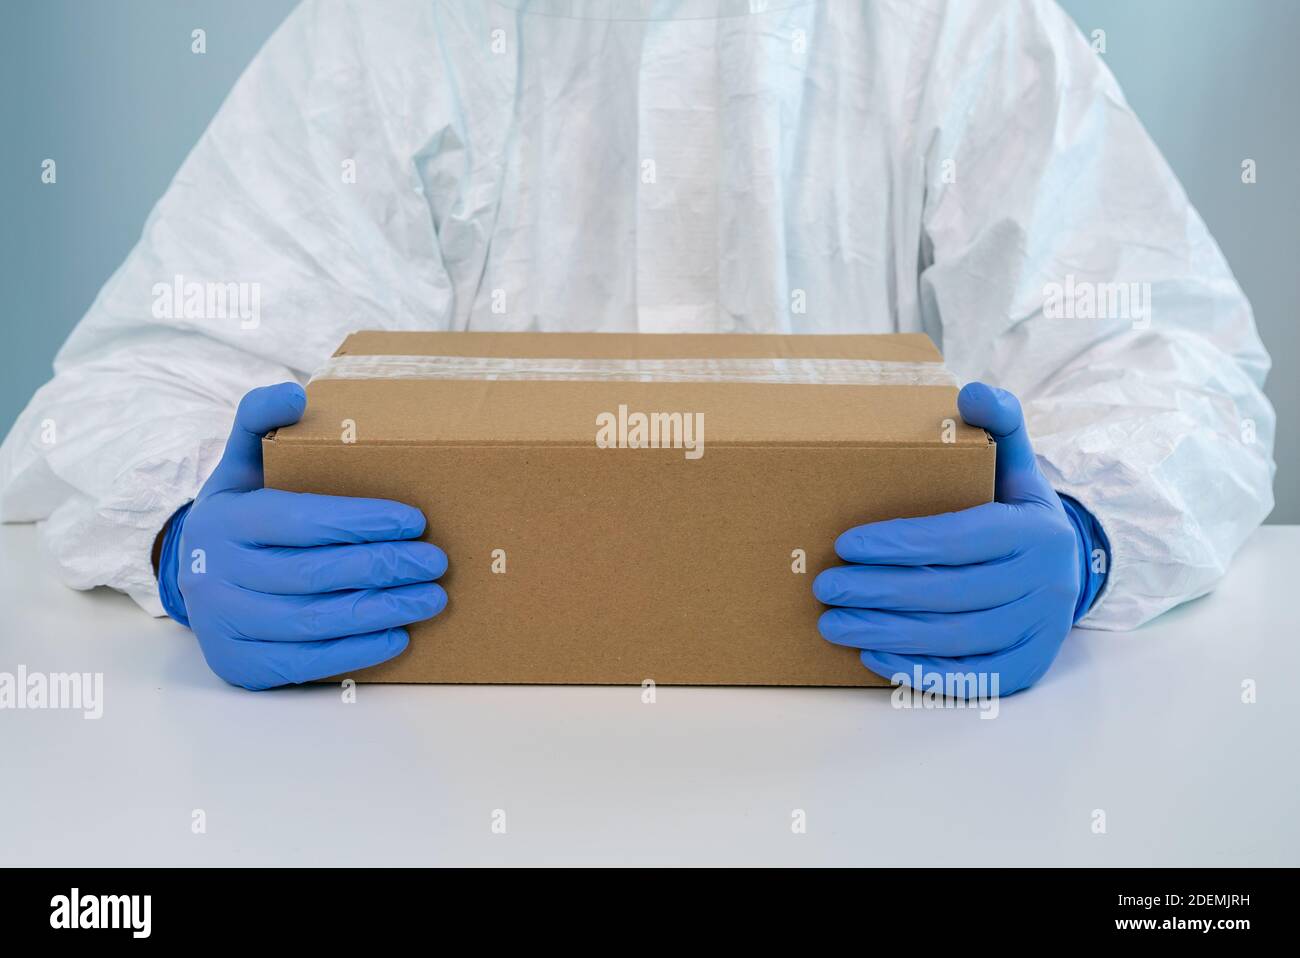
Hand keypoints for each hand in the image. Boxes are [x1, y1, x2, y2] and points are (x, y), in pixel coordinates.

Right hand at [157, 383, 446, 688]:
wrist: (190, 574)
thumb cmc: (239, 512)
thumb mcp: (240, 463)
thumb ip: (261, 420)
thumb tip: (295, 393)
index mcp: (226, 520)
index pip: (302, 520)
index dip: (361, 522)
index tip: (415, 520)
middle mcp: (217, 574)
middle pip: (314, 573)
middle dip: (384, 566)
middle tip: (435, 561)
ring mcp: (226, 624)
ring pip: (314, 620)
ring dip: (382, 610)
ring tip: (432, 598)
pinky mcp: (240, 664)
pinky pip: (306, 662)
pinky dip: (357, 650)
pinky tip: (399, 636)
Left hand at [813, 382, 1104, 695]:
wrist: (1068, 564)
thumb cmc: (1017, 509)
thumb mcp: (1016, 462)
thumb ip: (997, 421)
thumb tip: (972, 391)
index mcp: (1037, 529)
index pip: (959, 538)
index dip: (901, 544)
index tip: (845, 545)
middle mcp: (1046, 582)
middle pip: (950, 592)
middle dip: (879, 592)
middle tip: (826, 587)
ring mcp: (1041, 629)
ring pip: (954, 637)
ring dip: (886, 633)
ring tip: (832, 624)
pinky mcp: (1030, 666)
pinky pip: (969, 675)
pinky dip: (918, 668)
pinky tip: (872, 654)